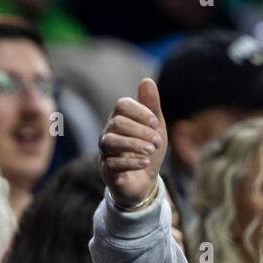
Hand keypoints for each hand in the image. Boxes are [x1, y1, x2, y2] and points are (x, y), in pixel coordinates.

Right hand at [100, 77, 166, 210]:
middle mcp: (108, 134)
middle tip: (157, 141)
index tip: (155, 122)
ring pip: (110, 141)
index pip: (122, 105)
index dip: (139, 111)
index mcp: (120, 121)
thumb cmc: (148, 151)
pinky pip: (112, 164)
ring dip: (133, 144)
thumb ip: (151, 106)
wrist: (145, 182)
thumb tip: (146, 80)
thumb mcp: (155, 128)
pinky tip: (145, 163)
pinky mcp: (107, 172)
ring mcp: (105, 153)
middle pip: (117, 123)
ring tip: (151, 150)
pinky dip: (131, 162)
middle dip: (140, 130)